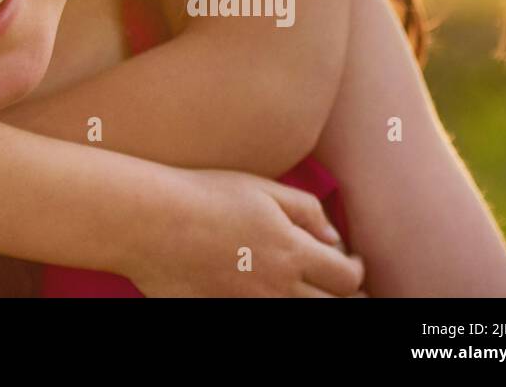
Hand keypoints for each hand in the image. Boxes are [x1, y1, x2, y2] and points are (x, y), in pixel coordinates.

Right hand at [122, 167, 364, 296]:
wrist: (149, 221)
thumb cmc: (203, 195)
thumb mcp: (260, 188)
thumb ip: (304, 210)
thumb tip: (334, 236)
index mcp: (291, 251)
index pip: (347, 278)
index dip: (356, 270)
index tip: (350, 261)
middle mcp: (278, 287)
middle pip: (333, 307)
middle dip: (347, 297)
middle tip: (346, 289)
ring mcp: (251, 305)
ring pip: (302, 316)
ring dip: (315, 304)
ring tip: (312, 293)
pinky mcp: (225, 311)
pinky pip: (264, 317)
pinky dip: (277, 306)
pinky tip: (271, 294)